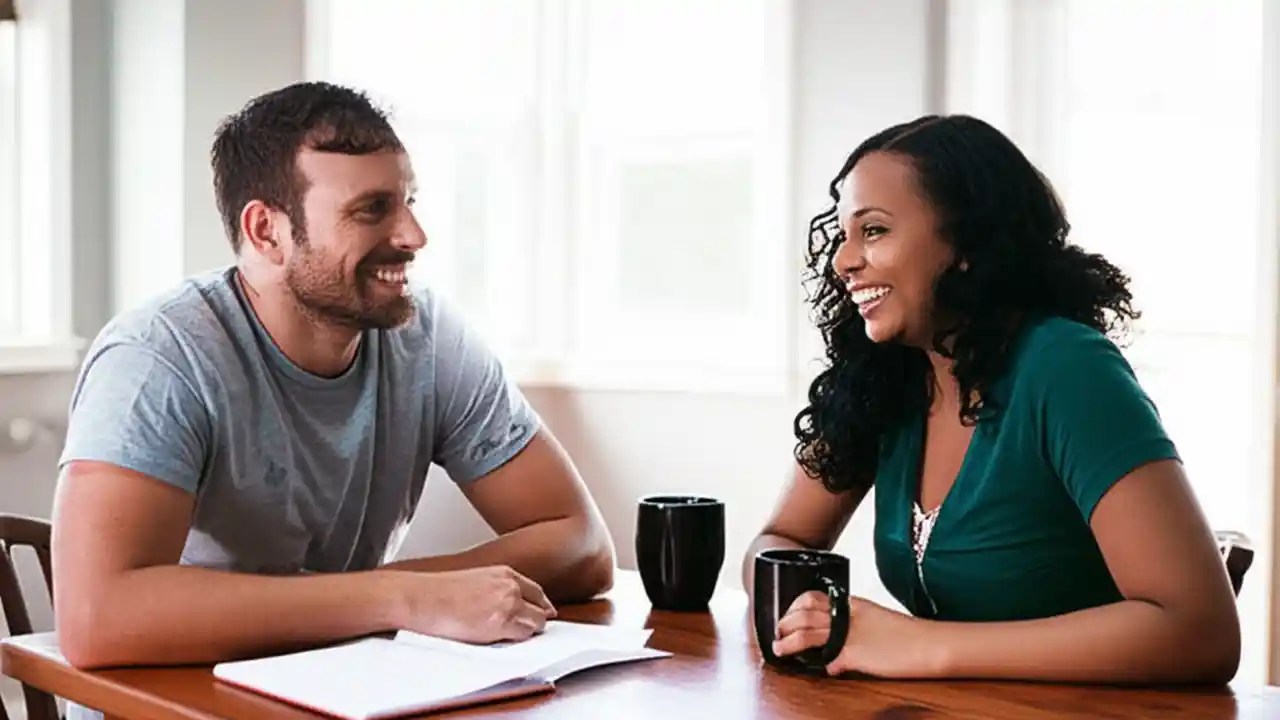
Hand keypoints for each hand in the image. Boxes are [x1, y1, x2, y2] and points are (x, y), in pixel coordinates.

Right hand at [394, 566, 556, 643]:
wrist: (420, 597)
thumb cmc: (437, 592)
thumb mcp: (474, 580)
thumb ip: (495, 589)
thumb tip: (502, 605)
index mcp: (503, 573)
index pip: (535, 591)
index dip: (540, 605)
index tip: (542, 613)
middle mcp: (510, 586)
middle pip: (541, 608)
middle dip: (537, 620)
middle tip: (528, 630)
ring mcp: (508, 604)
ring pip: (537, 623)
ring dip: (528, 631)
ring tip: (508, 636)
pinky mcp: (501, 623)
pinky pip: (524, 635)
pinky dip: (518, 640)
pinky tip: (502, 640)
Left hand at [772, 591, 939, 677]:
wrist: (931, 643)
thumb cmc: (909, 636)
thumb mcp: (877, 625)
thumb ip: (853, 635)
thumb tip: (834, 657)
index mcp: (852, 604)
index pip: (813, 597)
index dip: (794, 606)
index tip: (787, 616)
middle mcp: (847, 616)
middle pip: (804, 613)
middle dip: (785, 622)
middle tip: (778, 632)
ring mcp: (850, 634)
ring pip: (806, 633)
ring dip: (788, 642)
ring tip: (780, 649)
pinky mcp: (856, 653)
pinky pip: (828, 657)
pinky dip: (821, 664)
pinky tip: (824, 669)